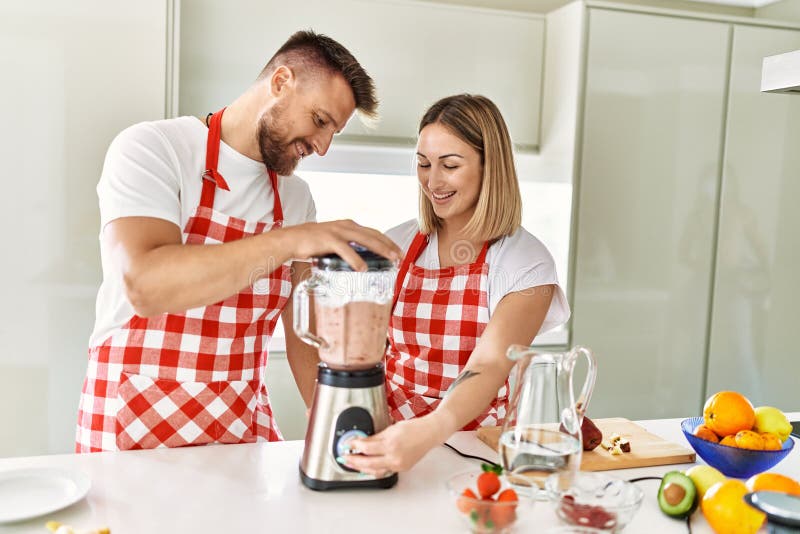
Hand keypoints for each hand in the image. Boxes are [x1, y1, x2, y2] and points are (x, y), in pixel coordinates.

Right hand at [283, 220, 400, 270]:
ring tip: (390, 260)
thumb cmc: (313, 242)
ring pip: (365, 240)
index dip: (388, 242)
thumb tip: (361, 261)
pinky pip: (346, 250)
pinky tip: (363, 268)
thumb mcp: (334, 242)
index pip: (374, 233)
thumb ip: (348, 247)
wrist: (291, 239)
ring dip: (380, 250)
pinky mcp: (328, 240)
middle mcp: (346, 226)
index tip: (399, 252)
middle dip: (390, 246)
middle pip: (374, 235)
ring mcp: (338, 232)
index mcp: (349, 226)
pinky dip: (355, 259)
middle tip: (401, 258)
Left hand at [342, 416, 446, 475]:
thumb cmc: (414, 428)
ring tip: (353, 463)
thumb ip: (375, 437)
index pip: (366, 448)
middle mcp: (395, 457)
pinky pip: (384, 471)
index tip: (347, 444)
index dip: (354, 446)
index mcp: (391, 444)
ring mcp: (398, 465)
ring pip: (375, 471)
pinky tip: (367, 466)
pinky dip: (374, 469)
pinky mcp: (402, 468)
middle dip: (353, 461)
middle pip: (367, 463)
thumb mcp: (391, 428)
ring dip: (362, 468)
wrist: (429, 434)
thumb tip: (362, 442)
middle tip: (344, 458)